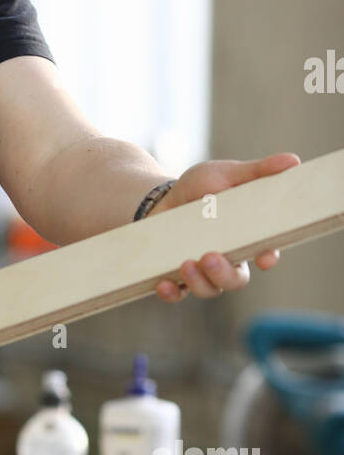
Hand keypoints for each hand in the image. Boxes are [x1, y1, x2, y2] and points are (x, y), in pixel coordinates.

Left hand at [149, 152, 300, 302]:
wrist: (161, 198)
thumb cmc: (200, 187)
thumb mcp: (226, 174)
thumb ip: (256, 171)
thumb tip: (293, 160)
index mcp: (246, 236)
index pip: (265, 252)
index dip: (268, 257)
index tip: (265, 258)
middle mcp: (228, 258)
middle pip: (235, 279)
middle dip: (224, 274)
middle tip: (210, 257)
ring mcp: (202, 271)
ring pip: (208, 289)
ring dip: (199, 282)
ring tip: (185, 264)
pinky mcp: (176, 276)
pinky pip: (178, 294)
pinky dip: (172, 293)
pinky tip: (163, 284)